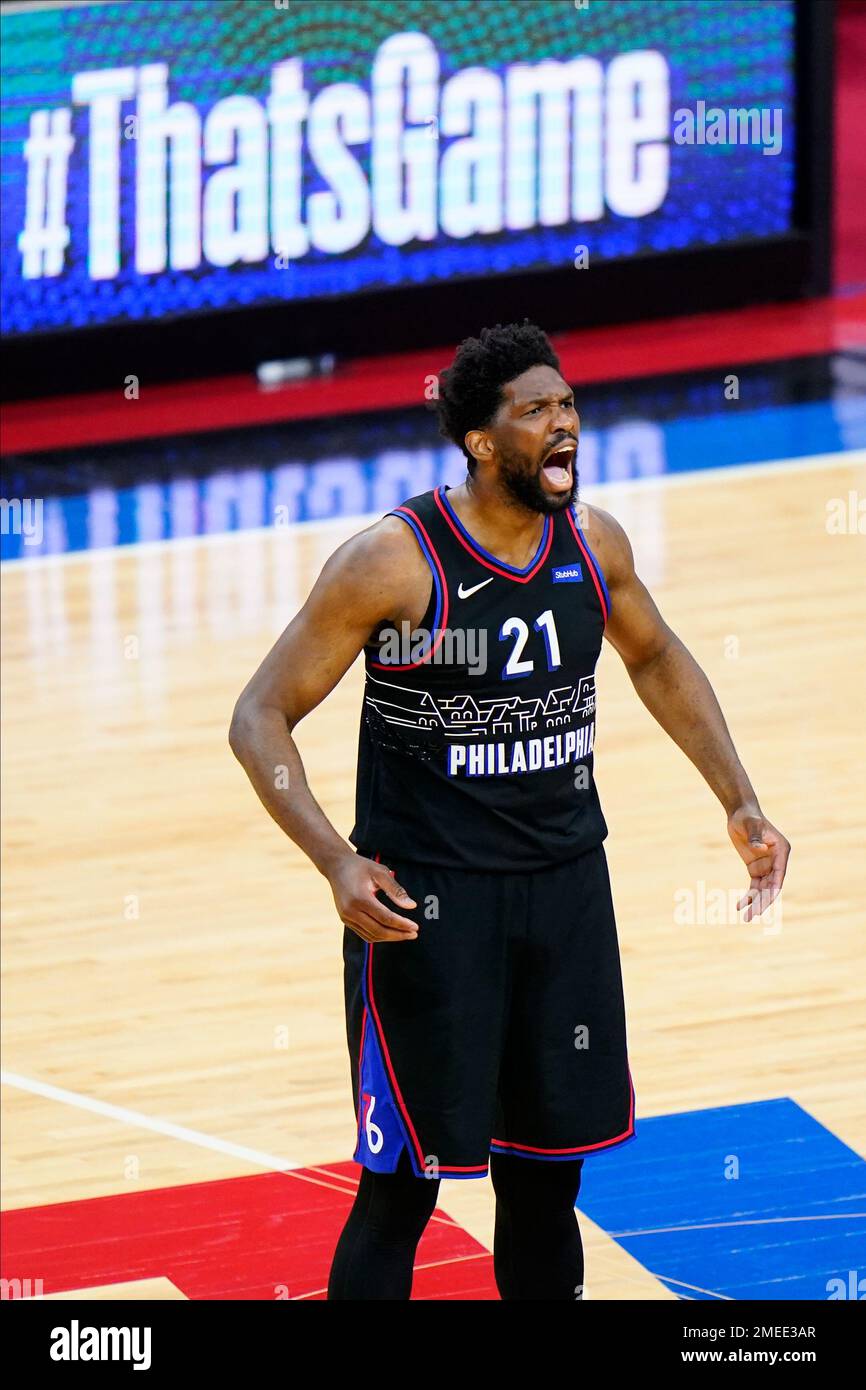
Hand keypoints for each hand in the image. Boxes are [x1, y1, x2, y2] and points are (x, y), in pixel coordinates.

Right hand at [327, 852, 418, 942]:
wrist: (336, 866)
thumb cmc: (361, 866)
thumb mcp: (380, 872)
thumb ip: (396, 890)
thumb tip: (412, 906)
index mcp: (360, 898)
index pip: (386, 918)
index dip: (402, 925)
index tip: (416, 927)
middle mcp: (351, 911)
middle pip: (379, 931)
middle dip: (398, 935)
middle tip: (414, 934)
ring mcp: (346, 917)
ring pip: (371, 936)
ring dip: (389, 937)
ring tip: (405, 934)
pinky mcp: (345, 919)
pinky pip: (364, 933)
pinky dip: (378, 935)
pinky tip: (390, 932)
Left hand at [727, 806, 790, 921]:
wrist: (740, 813)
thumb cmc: (748, 816)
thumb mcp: (752, 824)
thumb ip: (756, 836)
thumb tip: (759, 848)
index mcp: (781, 851)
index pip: (779, 875)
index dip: (773, 890)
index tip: (767, 902)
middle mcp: (777, 861)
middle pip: (771, 887)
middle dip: (763, 902)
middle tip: (753, 916)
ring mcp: (766, 866)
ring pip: (763, 890)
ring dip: (755, 903)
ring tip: (746, 917)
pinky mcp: (755, 868)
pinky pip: (754, 887)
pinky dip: (748, 897)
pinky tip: (739, 906)